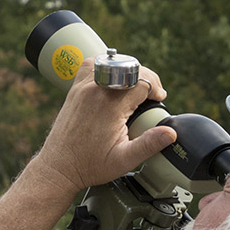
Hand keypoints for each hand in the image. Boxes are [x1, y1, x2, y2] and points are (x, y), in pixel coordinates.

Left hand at [26, 59, 175, 194]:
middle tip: (151, 97)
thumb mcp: (124, 160)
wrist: (59, 167)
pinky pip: (93, 64)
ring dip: (128, 71)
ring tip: (134, 89)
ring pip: (112, 62)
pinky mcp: (75, 89)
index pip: (142, 81)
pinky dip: (107, 68)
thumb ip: (149, 145)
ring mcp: (82, 87)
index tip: (159, 100)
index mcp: (110, 106)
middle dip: (146, 79)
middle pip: (130, 68)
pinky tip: (114, 83)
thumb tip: (170, 132)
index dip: (156, 89)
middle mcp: (95, 91)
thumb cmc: (89, 165)